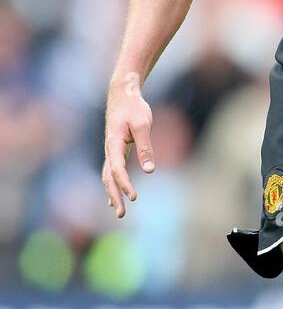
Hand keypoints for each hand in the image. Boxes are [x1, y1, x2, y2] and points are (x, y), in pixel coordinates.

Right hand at [102, 73, 154, 217]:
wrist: (123, 94)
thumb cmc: (134, 107)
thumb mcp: (143, 124)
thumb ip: (146, 146)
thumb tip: (149, 170)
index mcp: (113, 143)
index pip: (116, 168)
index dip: (124, 183)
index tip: (133, 196)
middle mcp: (109, 149)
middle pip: (108, 177)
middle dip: (114, 196)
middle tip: (121, 214)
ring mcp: (110, 151)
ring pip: (107, 177)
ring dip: (112, 194)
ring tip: (118, 211)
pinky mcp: (115, 150)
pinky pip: (110, 172)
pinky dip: (112, 185)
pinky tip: (115, 197)